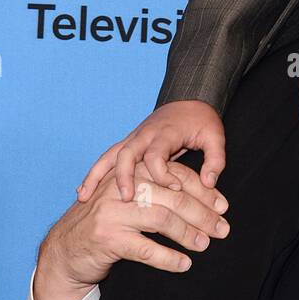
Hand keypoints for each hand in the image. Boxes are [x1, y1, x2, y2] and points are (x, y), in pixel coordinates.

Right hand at [35, 159, 230, 299]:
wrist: (63, 251)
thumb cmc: (104, 224)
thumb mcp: (127, 200)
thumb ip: (155, 191)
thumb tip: (203, 197)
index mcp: (130, 172)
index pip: (175, 176)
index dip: (203, 191)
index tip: (223, 206)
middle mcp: (120, 187)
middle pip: (173, 196)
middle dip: (203, 213)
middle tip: (223, 229)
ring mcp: (112, 212)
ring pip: (162, 219)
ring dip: (189, 233)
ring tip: (205, 244)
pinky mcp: (107, 238)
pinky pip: (145, 249)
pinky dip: (168, 258)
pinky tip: (184, 264)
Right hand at [76, 100, 225, 203]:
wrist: (189, 100)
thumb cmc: (202, 121)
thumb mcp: (215, 137)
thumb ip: (215, 159)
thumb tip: (209, 184)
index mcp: (165, 133)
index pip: (156, 154)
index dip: (163, 174)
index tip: (175, 189)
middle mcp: (144, 135)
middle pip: (126, 154)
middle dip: (123, 176)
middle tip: (126, 199)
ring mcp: (133, 139)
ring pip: (109, 156)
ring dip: (96, 175)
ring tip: (84, 197)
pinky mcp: (128, 144)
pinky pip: (106, 158)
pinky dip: (94, 174)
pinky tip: (82, 191)